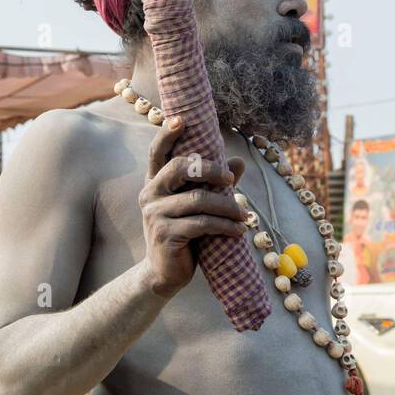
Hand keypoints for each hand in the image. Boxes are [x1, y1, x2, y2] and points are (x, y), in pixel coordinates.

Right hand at [138, 116, 246, 296]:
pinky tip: (239, 231)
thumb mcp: (198, 206)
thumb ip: (214, 183)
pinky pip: (201, 224)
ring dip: (226, 206)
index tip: (182, 120)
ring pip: (197, 200)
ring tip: (244, 215)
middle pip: (179, 168)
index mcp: (155, 182)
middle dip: (209, 169)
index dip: (167, 134)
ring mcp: (155, 214)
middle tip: (231, 178)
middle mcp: (150, 194)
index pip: (157, 152)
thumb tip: (239, 161)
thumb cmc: (183, 234)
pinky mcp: (165, 235)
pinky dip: (224, 226)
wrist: (164, 274)